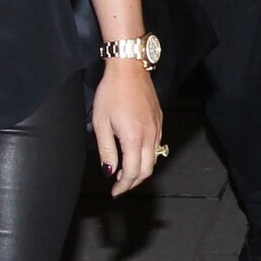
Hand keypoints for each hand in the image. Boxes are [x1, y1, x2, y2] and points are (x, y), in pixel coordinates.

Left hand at [93, 59, 163, 194]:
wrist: (129, 68)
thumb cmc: (112, 92)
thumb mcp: (101, 123)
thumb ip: (106, 150)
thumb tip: (110, 171)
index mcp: (134, 138)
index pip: (133, 172)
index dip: (123, 186)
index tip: (115, 192)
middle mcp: (150, 135)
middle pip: (147, 170)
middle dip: (133, 182)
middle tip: (120, 185)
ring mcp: (157, 128)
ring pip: (154, 158)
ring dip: (141, 169)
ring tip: (125, 171)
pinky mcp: (159, 120)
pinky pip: (156, 145)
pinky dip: (146, 156)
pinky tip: (135, 153)